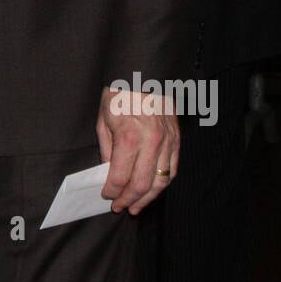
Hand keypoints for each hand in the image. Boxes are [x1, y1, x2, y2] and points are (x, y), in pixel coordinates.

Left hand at [96, 85, 179, 214]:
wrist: (143, 74)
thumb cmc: (119, 95)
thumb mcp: (103, 119)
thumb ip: (107, 149)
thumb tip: (110, 172)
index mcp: (129, 138)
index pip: (120, 177)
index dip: (112, 192)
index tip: (106, 196)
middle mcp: (151, 143)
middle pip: (141, 185)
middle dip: (128, 200)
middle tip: (119, 207)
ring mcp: (167, 142)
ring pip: (161, 182)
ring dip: (147, 198)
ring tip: (136, 207)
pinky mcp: (177, 140)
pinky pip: (173, 170)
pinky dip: (163, 184)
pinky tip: (154, 191)